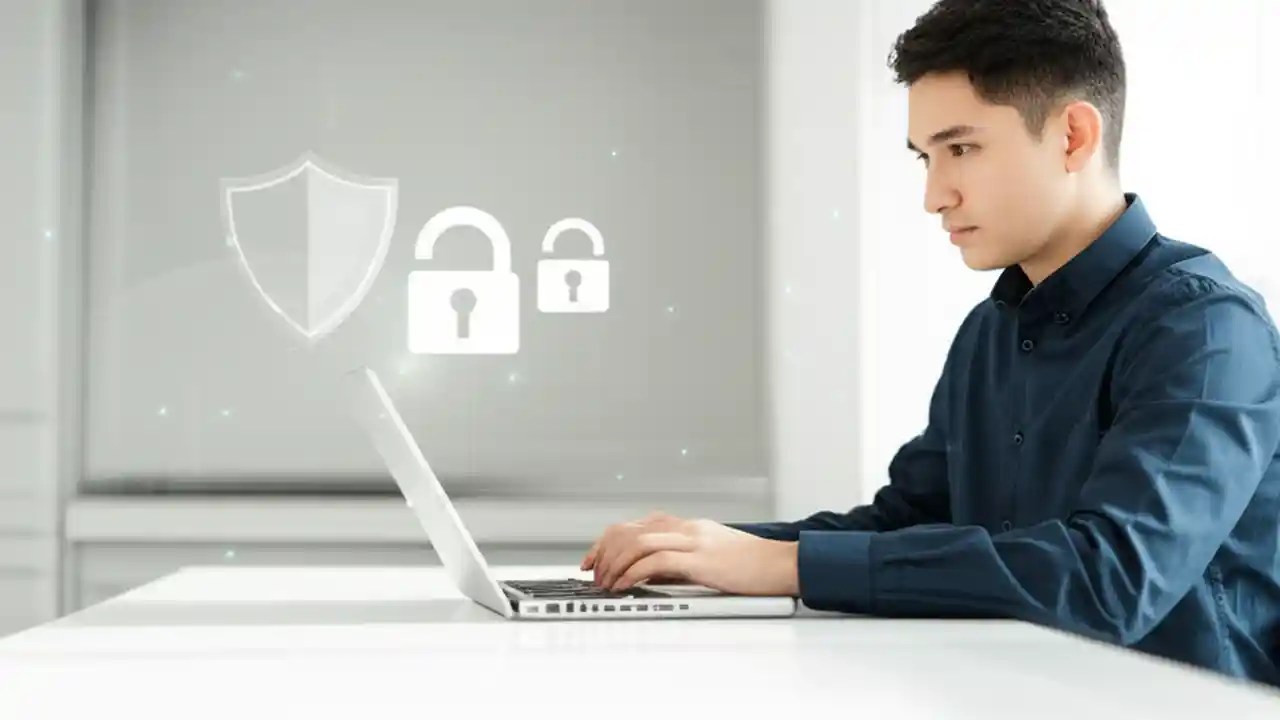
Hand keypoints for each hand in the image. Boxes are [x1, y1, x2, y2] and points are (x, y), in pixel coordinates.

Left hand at [580, 512, 798, 595]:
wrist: (781, 564)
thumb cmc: (750, 565)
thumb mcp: (707, 557)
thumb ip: (678, 561)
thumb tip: (647, 575)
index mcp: (685, 525)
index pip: (634, 526)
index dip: (606, 541)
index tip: (592, 560)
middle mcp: (685, 527)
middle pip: (629, 530)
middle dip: (603, 552)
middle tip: (593, 574)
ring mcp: (692, 540)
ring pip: (637, 541)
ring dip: (614, 563)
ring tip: (605, 583)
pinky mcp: (700, 559)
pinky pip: (656, 561)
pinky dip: (633, 572)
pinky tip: (624, 585)